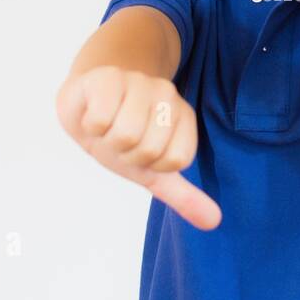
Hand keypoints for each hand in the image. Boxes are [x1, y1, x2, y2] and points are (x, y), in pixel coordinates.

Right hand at [56, 67, 220, 230]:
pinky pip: (100, 120)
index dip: (152, 166)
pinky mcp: (108, 77)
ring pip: (126, 135)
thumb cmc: (121, 136)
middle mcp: (166, 96)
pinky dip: (90, 126)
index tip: (141, 152)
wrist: (85, 103)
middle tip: (119, 139)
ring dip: (107, 140)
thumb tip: (214, 222)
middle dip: (126, 155)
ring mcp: (139, 82)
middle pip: (150, 150)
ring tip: (106, 126)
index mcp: (183, 117)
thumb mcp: (152, 171)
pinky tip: (92, 113)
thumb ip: (183, 196)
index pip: (176, 160)